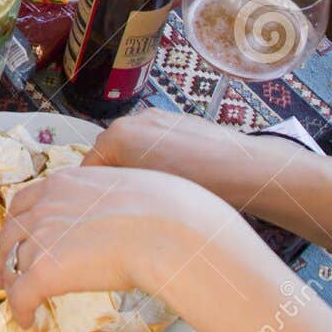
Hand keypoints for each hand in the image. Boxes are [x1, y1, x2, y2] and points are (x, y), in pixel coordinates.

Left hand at [0, 165, 242, 327]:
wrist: (167, 231)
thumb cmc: (166, 210)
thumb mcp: (128, 186)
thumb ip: (108, 198)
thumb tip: (124, 211)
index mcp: (62, 183)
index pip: (24, 203)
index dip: (17, 224)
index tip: (17, 237)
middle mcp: (44, 207)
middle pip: (10, 233)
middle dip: (4, 254)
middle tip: (5, 272)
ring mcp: (41, 238)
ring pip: (15, 266)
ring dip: (14, 284)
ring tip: (18, 299)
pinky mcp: (45, 271)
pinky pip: (21, 296)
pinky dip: (20, 311)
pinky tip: (28, 322)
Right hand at [84, 107, 309, 209]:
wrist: (245, 169)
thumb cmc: (197, 185)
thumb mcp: (146, 194)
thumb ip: (117, 191)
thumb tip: (106, 201)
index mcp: (116, 137)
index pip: (86, 168)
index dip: (91, 195)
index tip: (100, 213)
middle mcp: (131, 121)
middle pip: (106, 156)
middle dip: (114, 180)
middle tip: (128, 206)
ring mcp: (155, 118)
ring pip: (130, 149)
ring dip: (135, 169)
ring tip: (155, 193)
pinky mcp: (176, 119)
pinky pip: (152, 141)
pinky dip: (155, 158)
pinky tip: (176, 179)